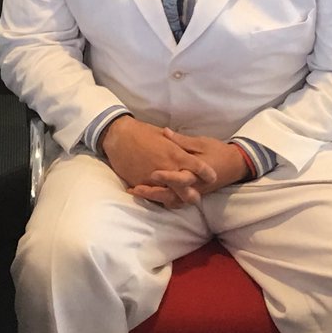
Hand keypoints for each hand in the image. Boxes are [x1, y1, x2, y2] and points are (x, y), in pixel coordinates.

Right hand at [101, 115, 215, 206]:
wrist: (119, 136)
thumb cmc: (142, 132)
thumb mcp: (164, 136)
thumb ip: (177, 144)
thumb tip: (187, 152)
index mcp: (176, 155)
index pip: (199, 168)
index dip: (207, 174)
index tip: (212, 176)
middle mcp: (168, 170)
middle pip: (187, 191)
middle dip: (193, 196)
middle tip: (196, 196)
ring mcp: (154, 180)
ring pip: (171, 198)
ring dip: (177, 201)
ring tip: (180, 200)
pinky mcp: (141, 184)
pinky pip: (154, 197)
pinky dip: (159, 199)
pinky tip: (162, 199)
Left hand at [145, 130, 248, 201]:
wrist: (235, 164)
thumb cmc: (217, 151)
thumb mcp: (200, 142)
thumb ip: (181, 141)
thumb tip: (165, 132)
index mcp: (197, 173)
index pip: (181, 179)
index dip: (167, 177)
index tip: (153, 173)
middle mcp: (194, 186)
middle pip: (172, 196)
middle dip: (153, 193)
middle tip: (135, 188)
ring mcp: (193, 192)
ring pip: (172, 201)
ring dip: (154, 198)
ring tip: (136, 191)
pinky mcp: (192, 194)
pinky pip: (175, 201)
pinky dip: (162, 200)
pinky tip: (148, 195)